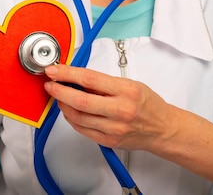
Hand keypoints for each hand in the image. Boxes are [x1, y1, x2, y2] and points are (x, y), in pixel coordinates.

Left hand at [43, 64, 172, 150]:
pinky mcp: (108, 141)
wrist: (162, 128)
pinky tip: (70, 111)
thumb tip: (77, 77)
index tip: (55, 70)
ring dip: (63, 105)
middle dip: (59, 90)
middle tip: (50, 84)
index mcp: (126, 91)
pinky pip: (82, 130)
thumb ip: (103, 82)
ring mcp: (113, 129)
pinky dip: (72, 119)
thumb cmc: (147, 104)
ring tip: (60, 97)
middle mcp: (120, 110)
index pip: (89, 79)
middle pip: (80, 100)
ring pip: (78, 117)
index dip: (67, 73)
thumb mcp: (130, 84)